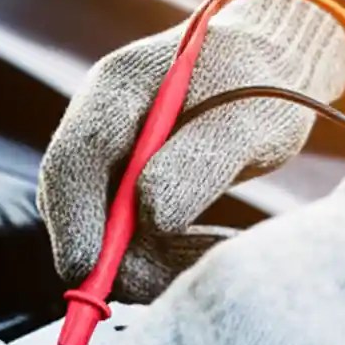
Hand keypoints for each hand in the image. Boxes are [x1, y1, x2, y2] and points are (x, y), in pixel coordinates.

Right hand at [38, 0, 344, 302]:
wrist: (272, 68)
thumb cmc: (264, 84)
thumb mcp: (247, 119)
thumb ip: (199, 162)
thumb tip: (151, 217)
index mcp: (117, 88)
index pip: (73, 161)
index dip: (73, 220)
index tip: (89, 270)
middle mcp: (100, 126)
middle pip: (79, 207)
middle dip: (123, 256)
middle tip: (194, 276)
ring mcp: (109, 161)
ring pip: (104, 235)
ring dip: (157, 263)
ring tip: (225, 252)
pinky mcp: (125, 191)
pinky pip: (130, 241)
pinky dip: (167, 258)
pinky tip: (212, 249)